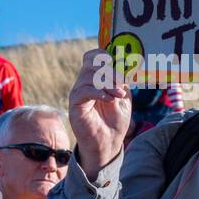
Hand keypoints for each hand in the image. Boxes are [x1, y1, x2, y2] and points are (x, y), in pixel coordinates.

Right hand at [68, 49, 130, 176]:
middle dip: (109, 69)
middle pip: (90, 62)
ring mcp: (78, 93)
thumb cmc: (115, 121)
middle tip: (121, 83)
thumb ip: (121, 82)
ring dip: (107, 83)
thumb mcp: (123, 98)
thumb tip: (122, 68)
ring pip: (88, 75)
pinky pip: (83, 91)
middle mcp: (85, 83)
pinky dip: (98, 92)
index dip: (104, 55)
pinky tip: (109, 100)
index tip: (120, 65)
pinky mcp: (75, 105)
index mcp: (96, 78)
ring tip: (118, 95)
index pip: (93, 56)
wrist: (108, 143)